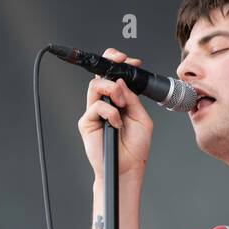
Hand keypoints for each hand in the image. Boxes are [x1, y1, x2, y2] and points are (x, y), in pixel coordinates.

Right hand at [76, 48, 153, 182]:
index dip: (118, 64)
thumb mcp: (142, 118)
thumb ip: (132, 99)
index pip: (114, 77)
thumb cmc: (135, 147)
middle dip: (112, 66)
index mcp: (120, 101)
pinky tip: (116, 123)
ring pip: (95, 87)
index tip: (129, 61)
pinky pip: (95, 107)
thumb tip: (120, 82)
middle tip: (122, 69)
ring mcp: (95, 113)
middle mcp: (106, 104)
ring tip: (121, 103)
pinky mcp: (87, 122)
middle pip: (101, 76)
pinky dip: (109, 113)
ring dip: (111, 89)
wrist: (128, 167)